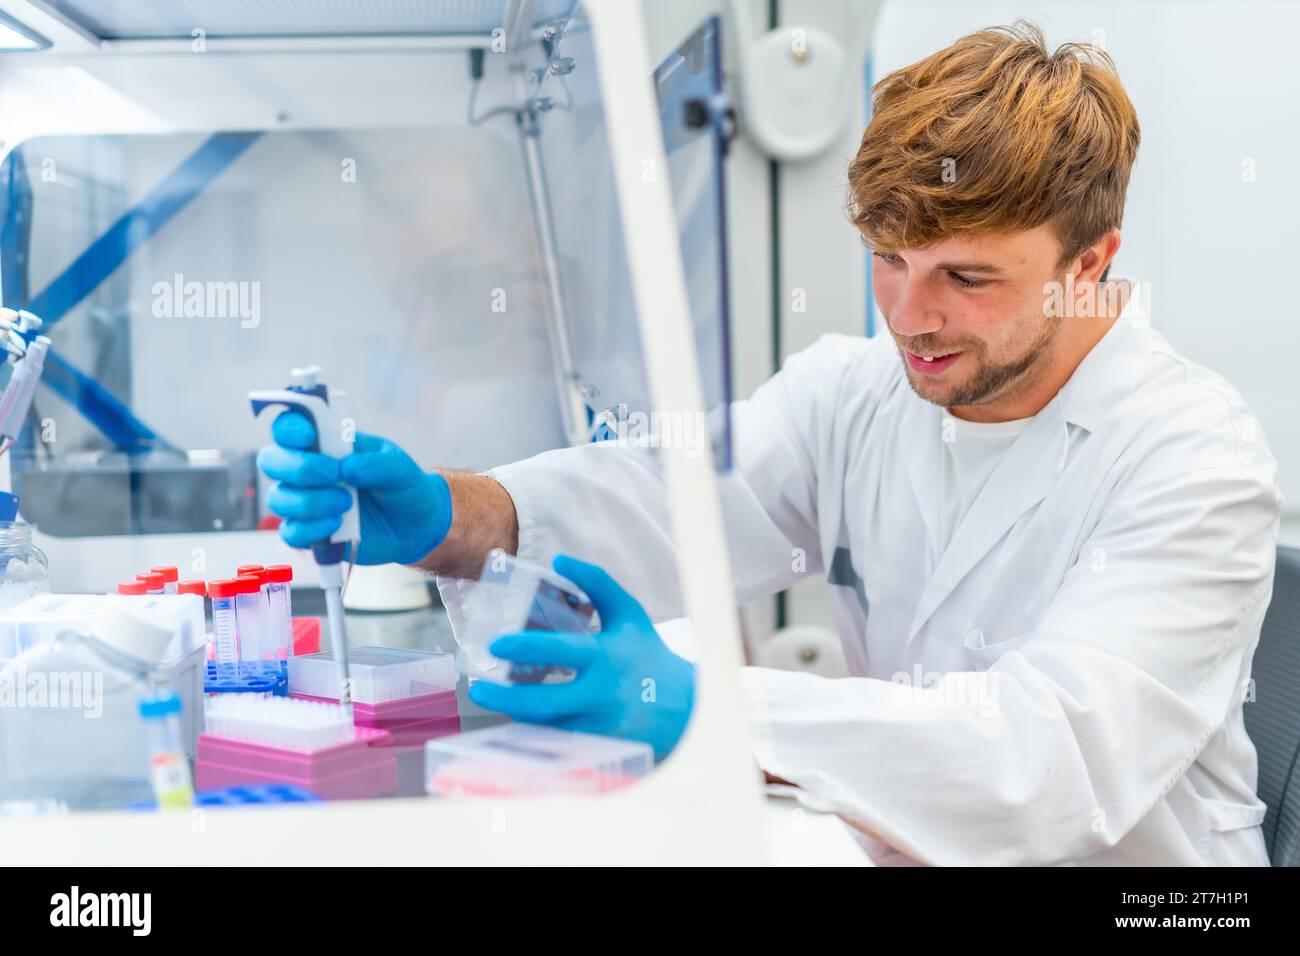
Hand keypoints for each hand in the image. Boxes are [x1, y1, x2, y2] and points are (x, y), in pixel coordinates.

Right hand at [256, 411, 451, 565]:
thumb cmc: (401, 486)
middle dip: (299, 467)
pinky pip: (291, 532)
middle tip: (334, 474)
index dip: (288, 428)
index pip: (287, 427)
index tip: (309, 434)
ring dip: (311, 501)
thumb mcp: (399, 467)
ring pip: (279, 498)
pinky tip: (337, 525)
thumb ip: (377, 463)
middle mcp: (306, 470)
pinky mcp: (310, 533)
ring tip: (347, 503)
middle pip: (271, 460)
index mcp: (324, 443)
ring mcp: (305, 502)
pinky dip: (311, 529)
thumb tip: (347, 467)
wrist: (415, 525)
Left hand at [469, 555, 694, 760]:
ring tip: (496, 697)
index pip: (562, 652)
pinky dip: (536, 727)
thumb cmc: (647, 653)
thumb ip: (597, 583)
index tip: (497, 644)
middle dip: (504, 698)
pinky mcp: (596, 747)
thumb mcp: (629, 613)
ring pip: (545, 725)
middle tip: (478, 688)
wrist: (684, 708)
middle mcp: (601, 694)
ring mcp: (598, 726)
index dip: (526, 647)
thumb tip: (559, 560)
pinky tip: (523, 715)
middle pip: (542, 703)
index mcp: (607, 655)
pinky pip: (555, 740)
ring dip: (516, 712)